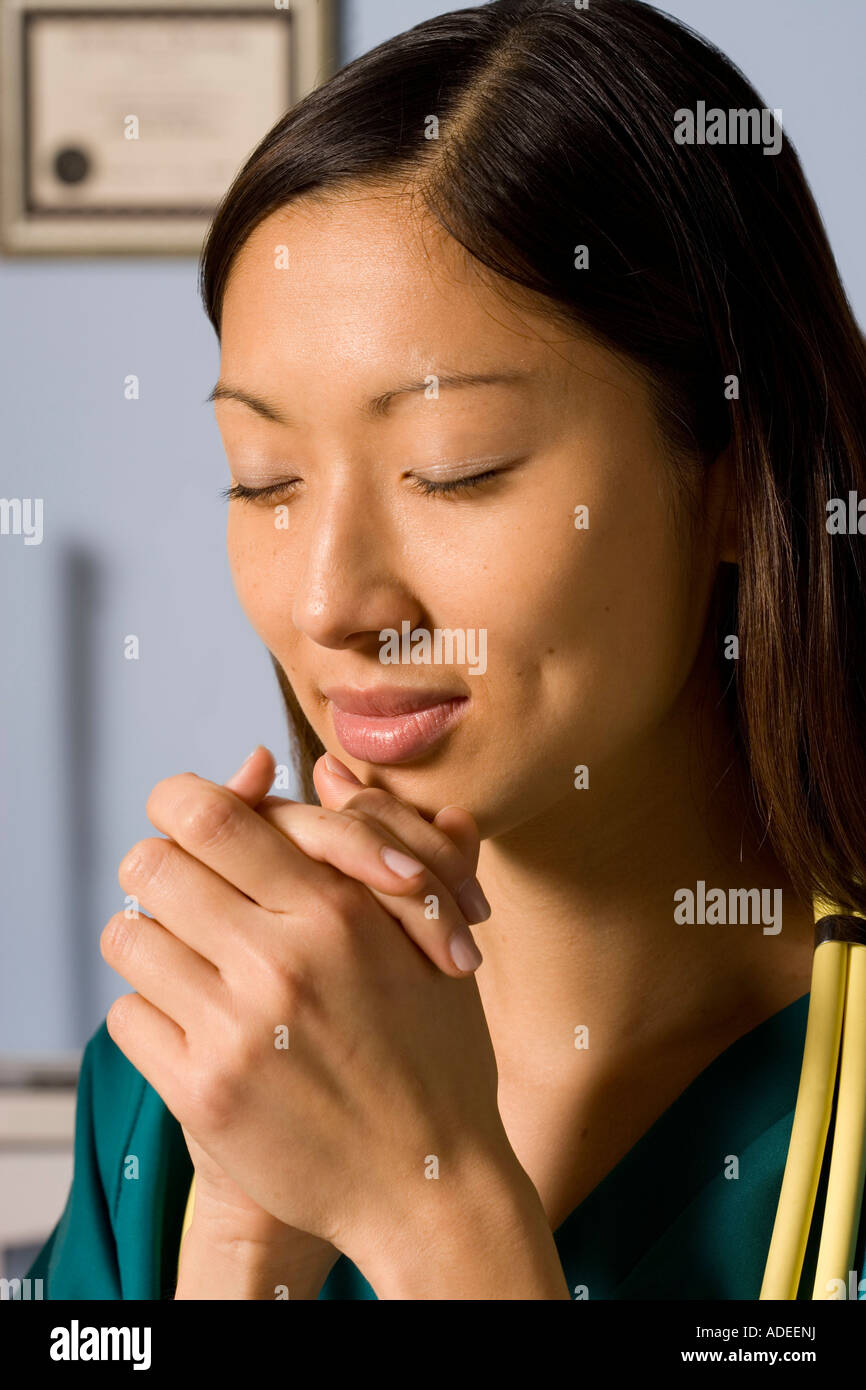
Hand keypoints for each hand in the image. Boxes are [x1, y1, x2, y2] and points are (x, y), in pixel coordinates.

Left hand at [103, 748, 515, 1271]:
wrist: (432, 1184)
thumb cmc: (439, 1052)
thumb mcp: (431, 936)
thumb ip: (382, 844)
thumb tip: (327, 767)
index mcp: (337, 908)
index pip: (208, 813)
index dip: (183, 805)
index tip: (194, 826)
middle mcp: (281, 959)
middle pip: (150, 864)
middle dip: (162, 870)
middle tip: (187, 895)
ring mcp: (236, 1029)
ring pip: (128, 938)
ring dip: (152, 943)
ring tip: (188, 962)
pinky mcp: (204, 1094)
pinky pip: (127, 1018)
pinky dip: (150, 1016)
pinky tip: (194, 1028)